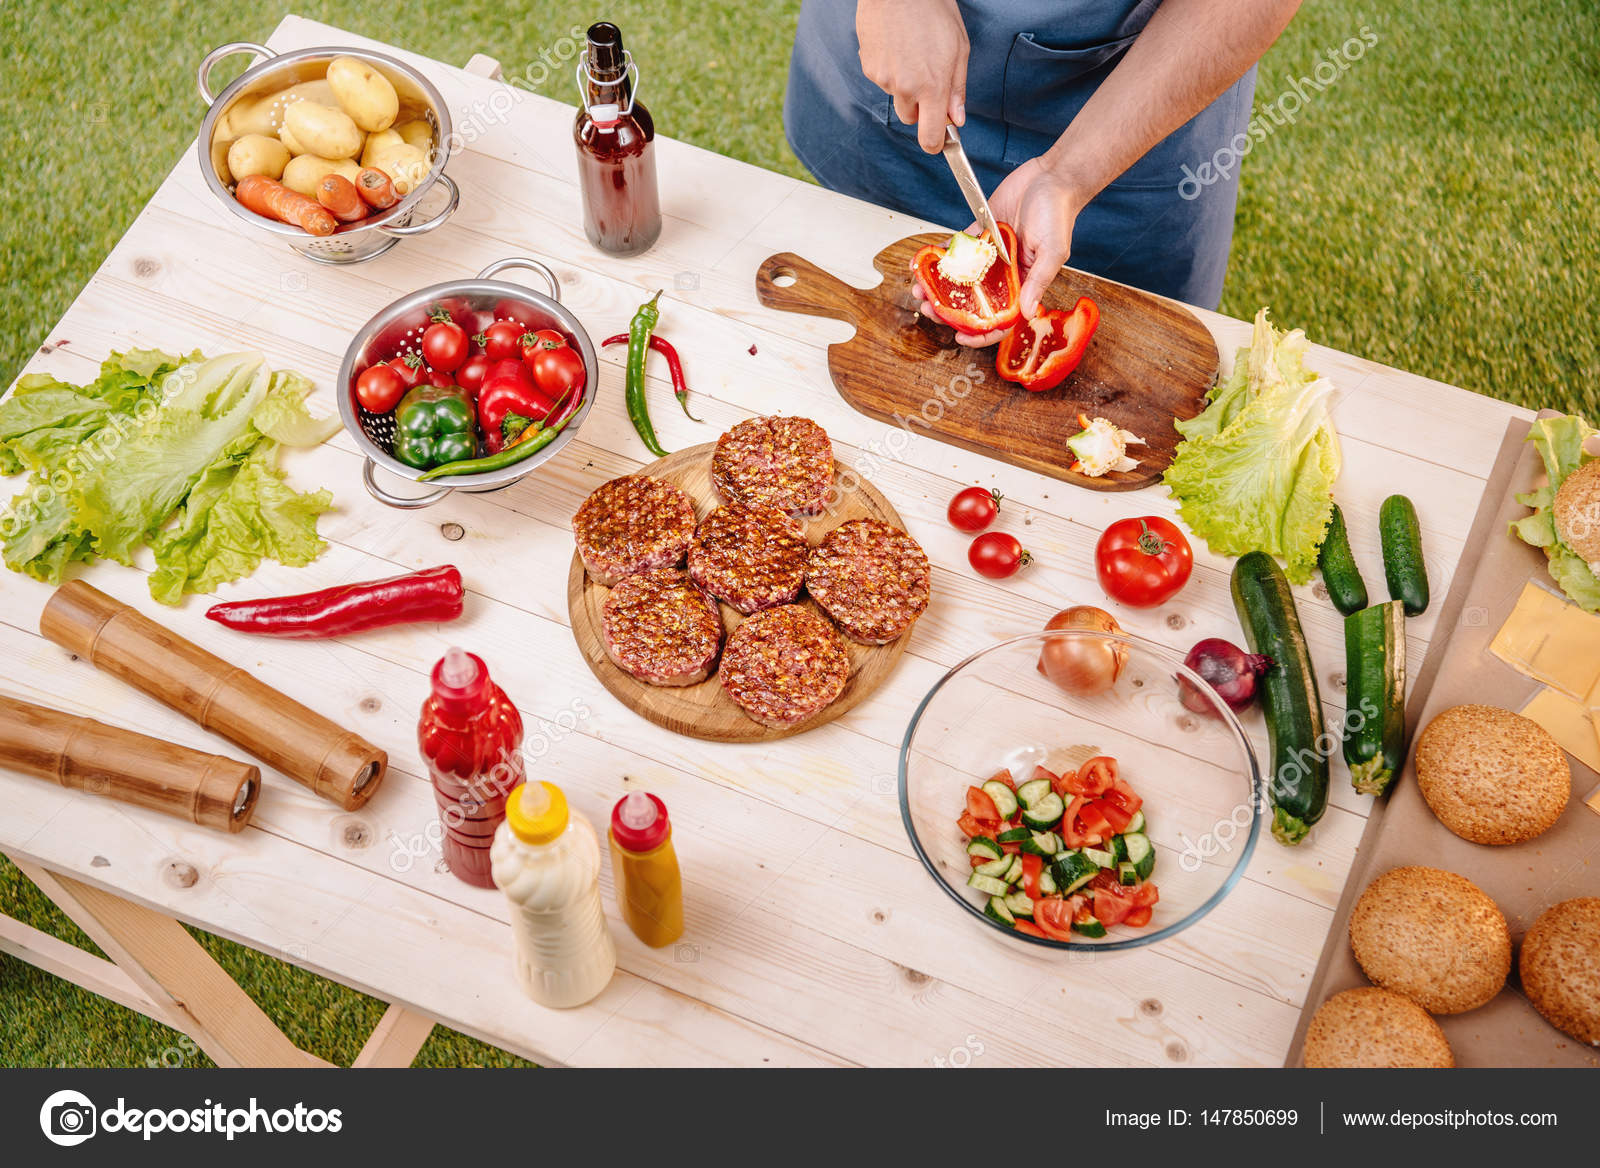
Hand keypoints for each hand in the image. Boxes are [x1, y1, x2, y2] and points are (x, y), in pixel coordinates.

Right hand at [857, 0, 968, 153]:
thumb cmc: (932, 9)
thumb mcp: (958, 47)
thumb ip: (957, 87)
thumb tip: (957, 118)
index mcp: (932, 86)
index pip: (930, 137)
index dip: (935, 143)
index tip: (939, 141)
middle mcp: (905, 88)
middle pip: (911, 118)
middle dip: (920, 106)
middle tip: (927, 76)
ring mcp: (883, 79)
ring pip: (896, 96)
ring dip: (904, 83)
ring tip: (911, 50)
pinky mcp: (868, 67)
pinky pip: (882, 79)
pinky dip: (889, 68)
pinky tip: (896, 45)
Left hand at [912, 156, 1084, 343]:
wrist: (1051, 178)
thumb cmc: (1058, 215)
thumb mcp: (1053, 252)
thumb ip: (1038, 282)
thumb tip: (1027, 313)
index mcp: (1024, 285)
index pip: (1001, 319)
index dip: (981, 333)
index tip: (960, 337)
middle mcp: (1004, 275)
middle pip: (974, 302)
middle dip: (949, 310)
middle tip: (929, 309)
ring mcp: (990, 256)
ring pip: (961, 278)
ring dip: (939, 286)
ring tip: (919, 288)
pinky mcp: (980, 234)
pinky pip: (957, 249)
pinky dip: (941, 255)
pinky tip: (924, 261)